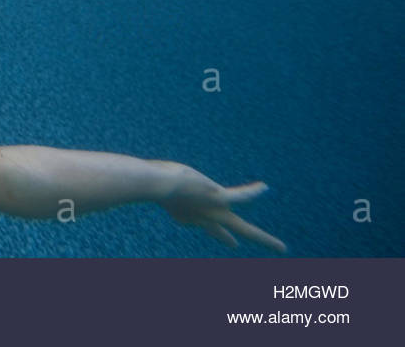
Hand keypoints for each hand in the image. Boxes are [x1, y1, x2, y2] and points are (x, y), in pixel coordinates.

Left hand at [158, 164, 286, 252]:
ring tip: (280, 248)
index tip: (231, 242)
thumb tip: (144, 177)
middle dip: (233, 240)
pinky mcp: (221, 198)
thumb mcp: (156, 181)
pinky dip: (253, 191)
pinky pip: (243, 196)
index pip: (206, 226)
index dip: (219, 234)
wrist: (158, 185)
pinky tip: (264, 187)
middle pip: (224, 232)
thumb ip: (155, 181)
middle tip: (239, 248)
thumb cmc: (151, 180)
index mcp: (186, 215)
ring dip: (263, 239)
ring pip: (243, 228)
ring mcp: (213, 211)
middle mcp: (202, 217)